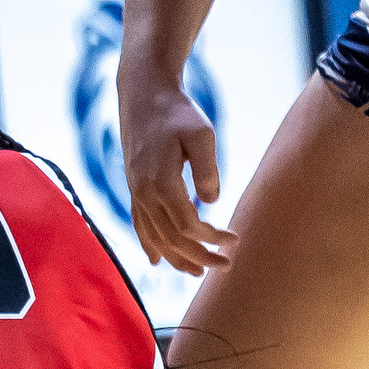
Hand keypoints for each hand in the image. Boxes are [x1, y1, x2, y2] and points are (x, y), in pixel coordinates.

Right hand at [120, 78, 237, 273]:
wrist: (143, 96)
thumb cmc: (176, 113)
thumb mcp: (201, 134)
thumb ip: (207, 169)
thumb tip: (211, 201)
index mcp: (161, 183)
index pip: (187, 225)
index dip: (211, 237)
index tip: (234, 239)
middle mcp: (144, 194)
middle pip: (171, 239)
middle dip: (198, 256)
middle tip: (226, 265)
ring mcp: (136, 193)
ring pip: (154, 238)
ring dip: (176, 258)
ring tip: (196, 272)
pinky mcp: (134, 189)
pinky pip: (139, 226)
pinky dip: (149, 246)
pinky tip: (156, 260)